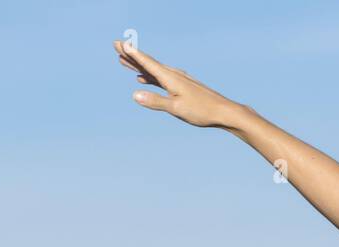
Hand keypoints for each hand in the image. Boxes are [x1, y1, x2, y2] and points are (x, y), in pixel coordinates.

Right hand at [113, 40, 243, 128]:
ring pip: (152, 70)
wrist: (223, 111)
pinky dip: (148, 76)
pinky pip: (159, 78)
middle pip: (147, 63)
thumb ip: (155, 101)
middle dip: (131, 56)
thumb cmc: (201, 110)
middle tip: (116, 46)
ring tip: (123, 61)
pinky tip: (142, 80)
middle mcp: (172, 75)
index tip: (120, 44)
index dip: (132, 54)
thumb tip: (135, 94)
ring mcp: (177, 80)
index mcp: (170, 78)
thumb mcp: (176, 108)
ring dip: (137, 65)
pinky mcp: (180, 87)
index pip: (147, 63)